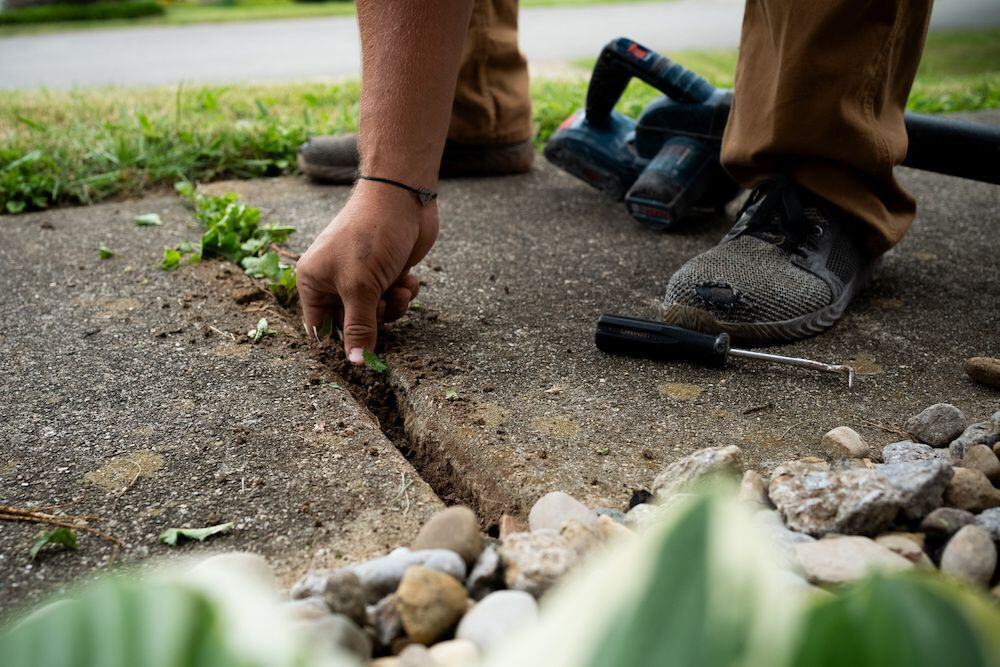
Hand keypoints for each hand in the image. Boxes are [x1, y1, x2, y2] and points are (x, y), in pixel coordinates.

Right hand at [297, 180, 437, 362]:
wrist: (403, 197)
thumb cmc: (371, 236)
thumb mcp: (360, 287)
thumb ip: (358, 327)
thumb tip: (354, 363)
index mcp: (313, 282)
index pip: (320, 329)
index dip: (339, 344)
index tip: (359, 359)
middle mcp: (334, 281)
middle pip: (352, 324)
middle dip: (374, 320)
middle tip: (384, 304)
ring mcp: (362, 276)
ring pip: (377, 314)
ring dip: (393, 307)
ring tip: (401, 288)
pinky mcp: (386, 272)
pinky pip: (393, 298)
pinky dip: (404, 292)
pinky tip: (410, 279)